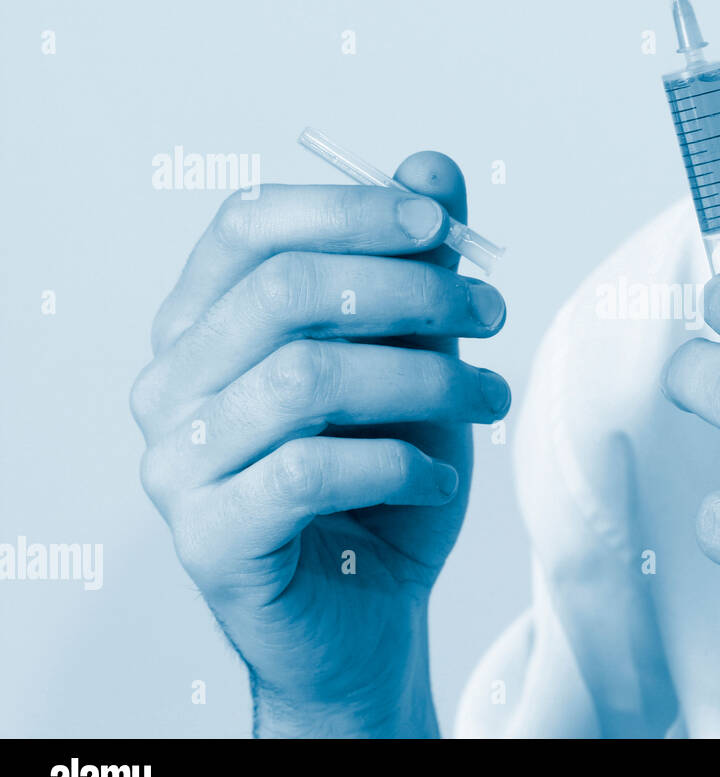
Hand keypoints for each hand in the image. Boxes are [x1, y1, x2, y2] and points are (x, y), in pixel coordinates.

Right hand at [130, 152, 508, 736]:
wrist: (371, 609)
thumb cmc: (383, 475)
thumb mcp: (416, 356)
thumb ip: (415, 266)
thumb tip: (434, 168)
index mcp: (205, 322)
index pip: (249, 226)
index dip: (349, 208)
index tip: (442, 223)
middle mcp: (171, 383)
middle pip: (282, 291)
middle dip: (411, 289)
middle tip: (492, 312)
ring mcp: (175, 462)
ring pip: (304, 378)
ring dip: (424, 378)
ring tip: (488, 396)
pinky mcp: (208, 537)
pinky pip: (307, 471)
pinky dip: (400, 464)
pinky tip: (439, 476)